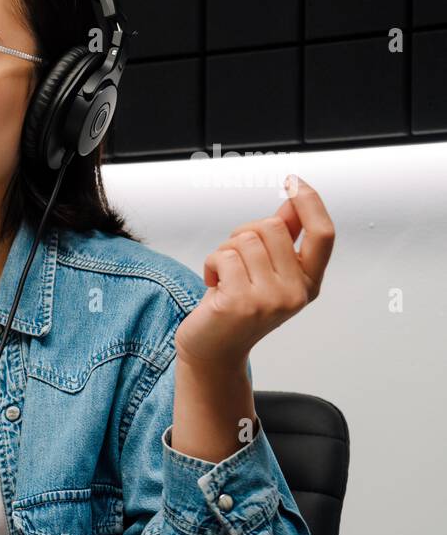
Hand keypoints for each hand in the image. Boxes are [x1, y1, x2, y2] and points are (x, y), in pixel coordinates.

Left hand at [175, 175, 334, 371]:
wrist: (213, 352)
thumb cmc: (236, 310)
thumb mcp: (266, 273)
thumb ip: (283, 240)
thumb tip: (293, 204)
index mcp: (308, 283)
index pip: (323, 234)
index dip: (311, 202)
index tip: (295, 182)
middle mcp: (295, 293)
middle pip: (272, 227)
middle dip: (244, 233)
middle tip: (234, 260)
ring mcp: (270, 299)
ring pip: (245, 239)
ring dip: (224, 251)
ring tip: (223, 277)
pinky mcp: (241, 303)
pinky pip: (223, 256)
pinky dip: (210, 264)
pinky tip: (213, 286)